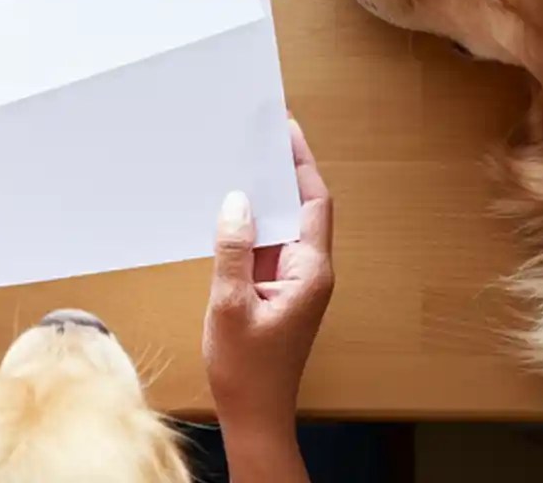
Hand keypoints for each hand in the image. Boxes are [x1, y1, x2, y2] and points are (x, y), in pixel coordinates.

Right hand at [202, 118, 333, 432]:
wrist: (254, 414)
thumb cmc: (247, 370)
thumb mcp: (230, 305)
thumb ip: (234, 250)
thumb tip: (237, 201)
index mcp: (310, 271)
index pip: (314, 202)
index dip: (301, 163)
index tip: (285, 129)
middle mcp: (309, 271)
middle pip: (302, 207)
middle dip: (282, 171)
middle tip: (256, 135)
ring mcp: (294, 281)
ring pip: (283, 226)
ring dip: (264, 197)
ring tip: (238, 162)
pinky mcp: (276, 290)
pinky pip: (267, 246)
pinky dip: (252, 225)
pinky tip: (228, 210)